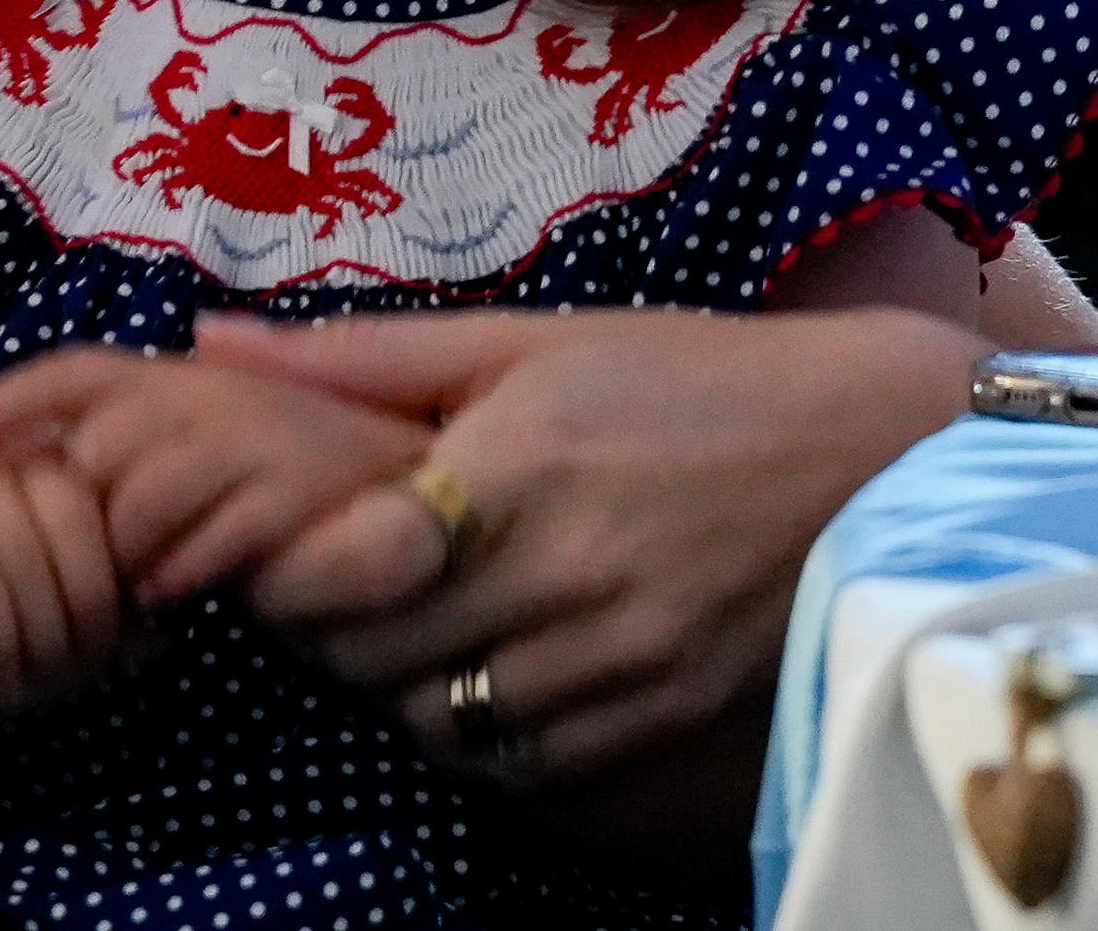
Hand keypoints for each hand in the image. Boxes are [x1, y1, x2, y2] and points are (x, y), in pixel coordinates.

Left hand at [0, 342, 428, 605]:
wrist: (483, 500)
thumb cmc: (367, 472)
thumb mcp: (273, 423)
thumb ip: (206, 397)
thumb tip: (172, 353)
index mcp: (212, 372)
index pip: (79, 370)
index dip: (8, 403)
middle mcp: (228, 391)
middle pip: (94, 453)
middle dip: (94, 514)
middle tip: (134, 554)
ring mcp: (263, 442)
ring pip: (135, 504)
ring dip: (140, 555)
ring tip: (176, 577)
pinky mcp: (296, 506)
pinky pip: (199, 549)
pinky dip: (191, 575)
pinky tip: (215, 590)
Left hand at [198, 306, 981, 781]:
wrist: (885, 455)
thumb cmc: (698, 375)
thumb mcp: (533, 338)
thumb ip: (367, 356)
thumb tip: (212, 341)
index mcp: (519, 467)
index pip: (350, 562)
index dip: (289, 568)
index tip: (278, 542)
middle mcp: (565, 577)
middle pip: (376, 653)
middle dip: (328, 625)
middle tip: (331, 579)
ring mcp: (618, 660)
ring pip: (440, 718)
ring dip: (396, 681)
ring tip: (407, 619)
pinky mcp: (659, 716)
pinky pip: (522, 759)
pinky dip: (477, 727)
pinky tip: (482, 664)